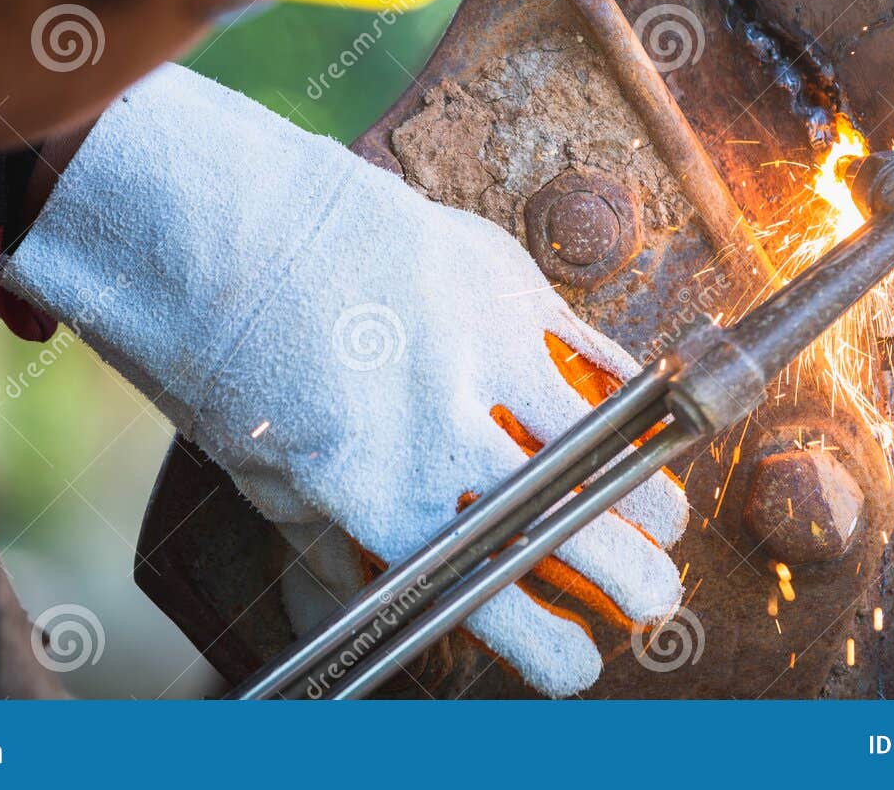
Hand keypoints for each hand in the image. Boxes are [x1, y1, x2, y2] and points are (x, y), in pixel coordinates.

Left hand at [0, 65, 686, 695]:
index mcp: (383, 498)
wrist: (225, 229)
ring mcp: (486, 349)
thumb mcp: (269, 479)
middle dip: (639, 585)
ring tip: (668, 523)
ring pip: (610, 443)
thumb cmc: (233, 359)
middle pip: (580, 530)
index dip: (553, 654)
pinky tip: (644, 423)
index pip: (497, 602)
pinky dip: (629, 396)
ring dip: (655, 498)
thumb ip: (334, 546)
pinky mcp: (506, 283)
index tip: (577, 666)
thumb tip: (371, 599)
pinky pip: (595, 348)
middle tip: (656, 602)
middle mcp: (445, 430)